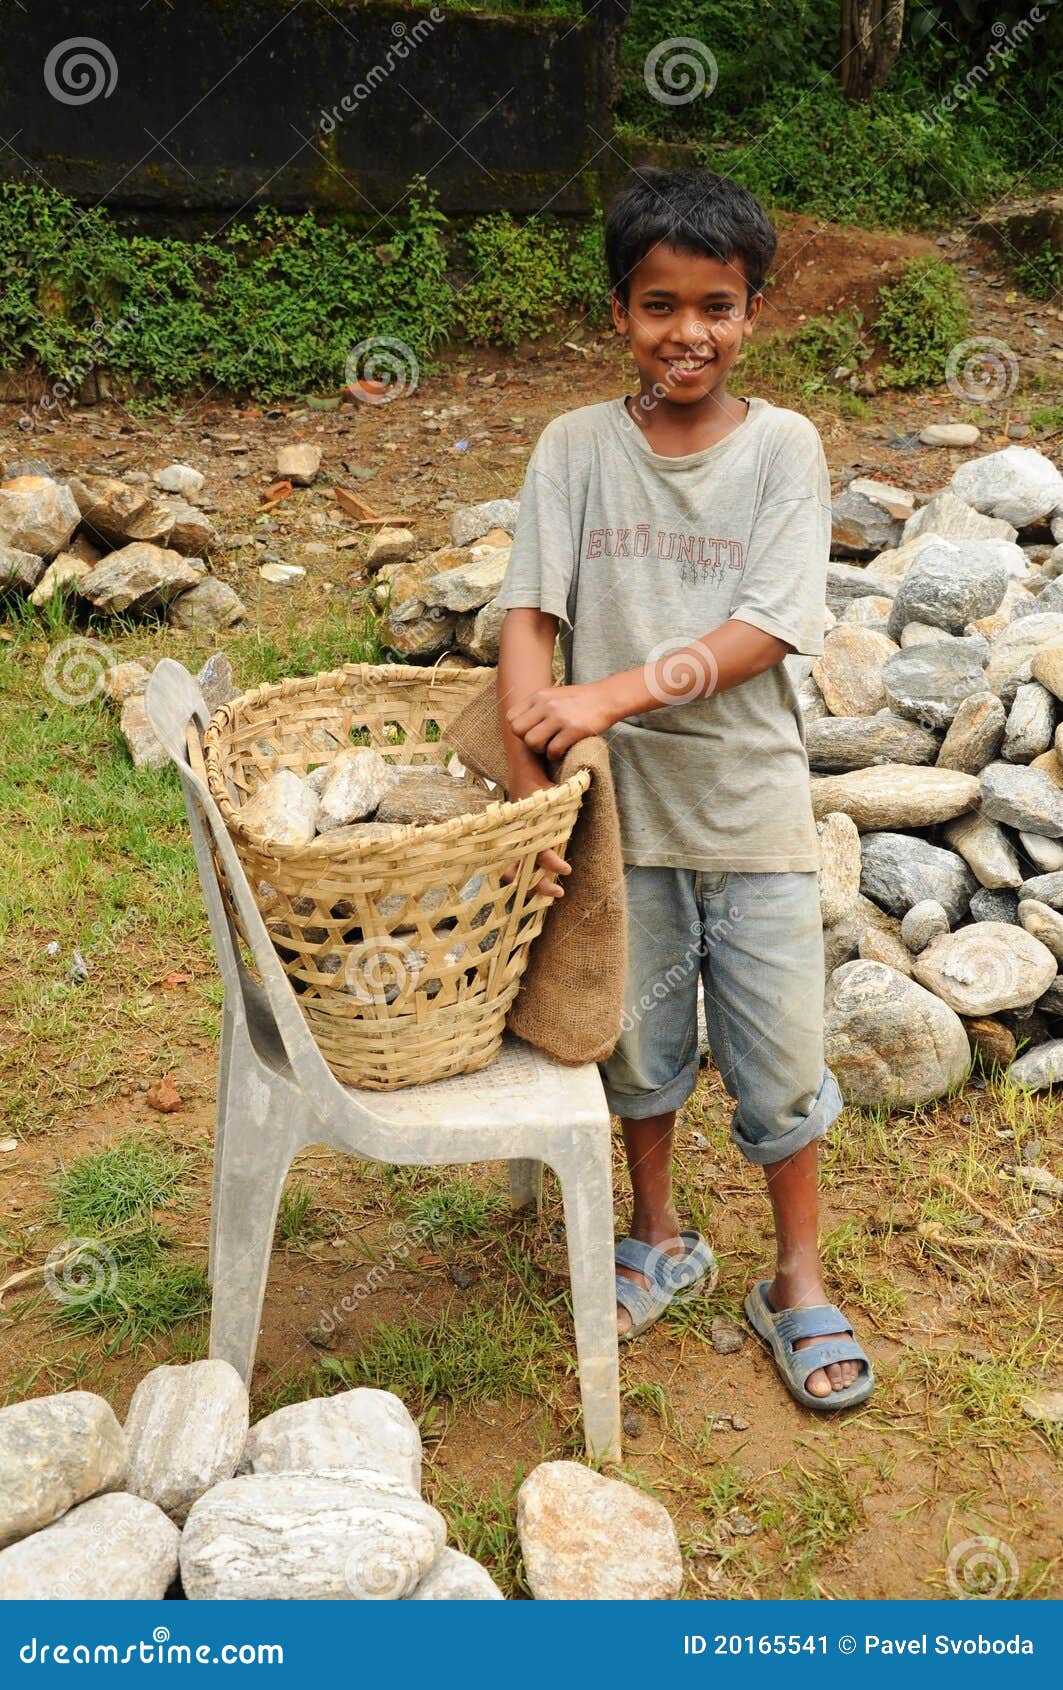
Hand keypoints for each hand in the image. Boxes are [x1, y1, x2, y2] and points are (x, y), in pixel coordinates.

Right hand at [501, 768, 572, 899]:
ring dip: (528, 885)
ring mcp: (510, 839)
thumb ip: (570, 800)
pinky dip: (520, 878)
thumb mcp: (558, 792)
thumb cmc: (543, 782)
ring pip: (512, 872)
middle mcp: (517, 835)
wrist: (522, 771)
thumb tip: (589, 796)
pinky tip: (534, 887)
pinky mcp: (509, 842)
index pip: (539, 851)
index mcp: (528, 825)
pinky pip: (511, 865)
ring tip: (547, 895)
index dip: (552, 863)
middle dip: (540, 885)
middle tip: (559, 892)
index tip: (567, 869)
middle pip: (522, 870)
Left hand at [505, 681, 616, 759]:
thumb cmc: (579, 699)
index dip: (519, 729)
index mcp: (539, 696)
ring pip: (532, 742)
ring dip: (539, 750)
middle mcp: (546, 705)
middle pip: (518, 731)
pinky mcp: (573, 730)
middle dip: (526, 741)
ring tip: (550, 747)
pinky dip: (555, 755)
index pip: (511, 717)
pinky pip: (553, 750)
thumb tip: (521, 724)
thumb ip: (537, 706)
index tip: (531, 731)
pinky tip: (561, 750)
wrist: (606, 698)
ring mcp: (559, 717)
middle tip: (540, 742)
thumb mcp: (554, 695)